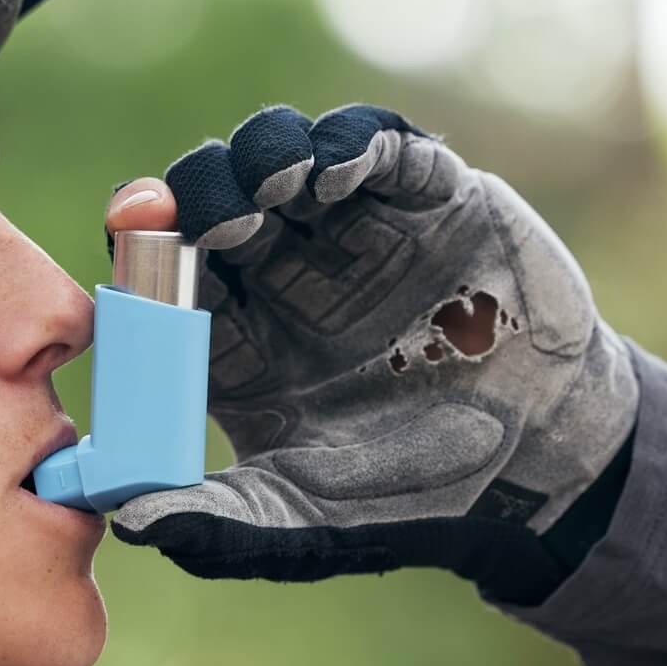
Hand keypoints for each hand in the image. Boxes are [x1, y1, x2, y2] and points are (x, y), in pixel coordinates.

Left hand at [104, 104, 638, 601]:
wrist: (540, 465)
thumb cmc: (413, 496)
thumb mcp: (305, 521)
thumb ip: (219, 522)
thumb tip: (126, 522)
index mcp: (234, 337)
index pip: (161, 271)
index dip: (139, 245)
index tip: (135, 235)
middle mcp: (281, 273)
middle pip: (210, 200)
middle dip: (198, 192)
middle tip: (207, 213)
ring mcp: (350, 230)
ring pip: (282, 156)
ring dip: (264, 155)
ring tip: (274, 183)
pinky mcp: (424, 198)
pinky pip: (376, 145)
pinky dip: (350, 143)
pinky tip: (337, 169)